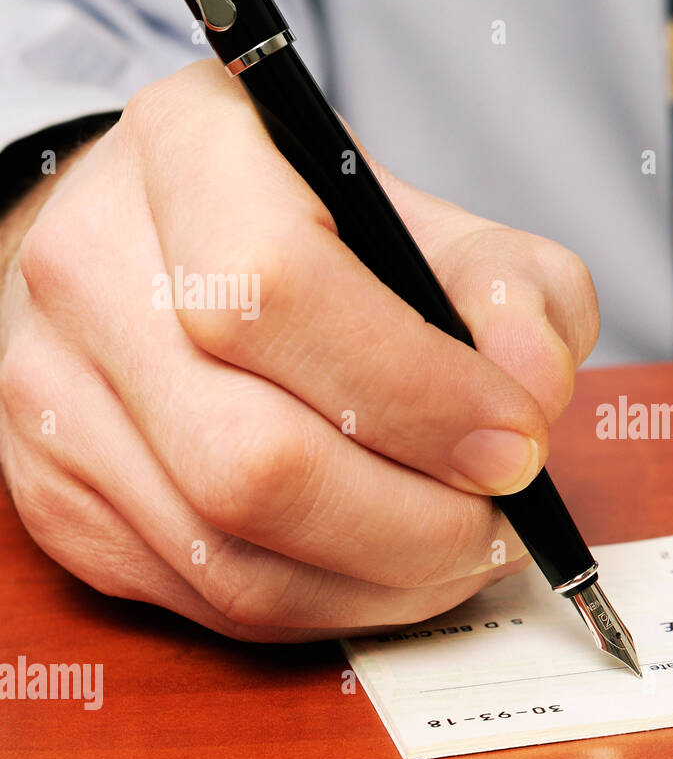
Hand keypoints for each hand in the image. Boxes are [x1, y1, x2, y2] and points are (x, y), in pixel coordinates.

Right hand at [0, 60, 598, 641]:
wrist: (167, 255)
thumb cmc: (318, 235)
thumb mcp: (440, 223)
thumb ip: (514, 290)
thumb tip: (533, 387)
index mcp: (191, 154)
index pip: (281, 290)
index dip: (421, 393)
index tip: (519, 444)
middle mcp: (92, 270)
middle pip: (251, 459)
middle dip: (416, 521)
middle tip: (504, 520)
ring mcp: (53, 396)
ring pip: (234, 558)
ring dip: (386, 580)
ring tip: (466, 548)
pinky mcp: (64, 501)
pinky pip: (215, 599)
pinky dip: (334, 603)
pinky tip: (393, 567)